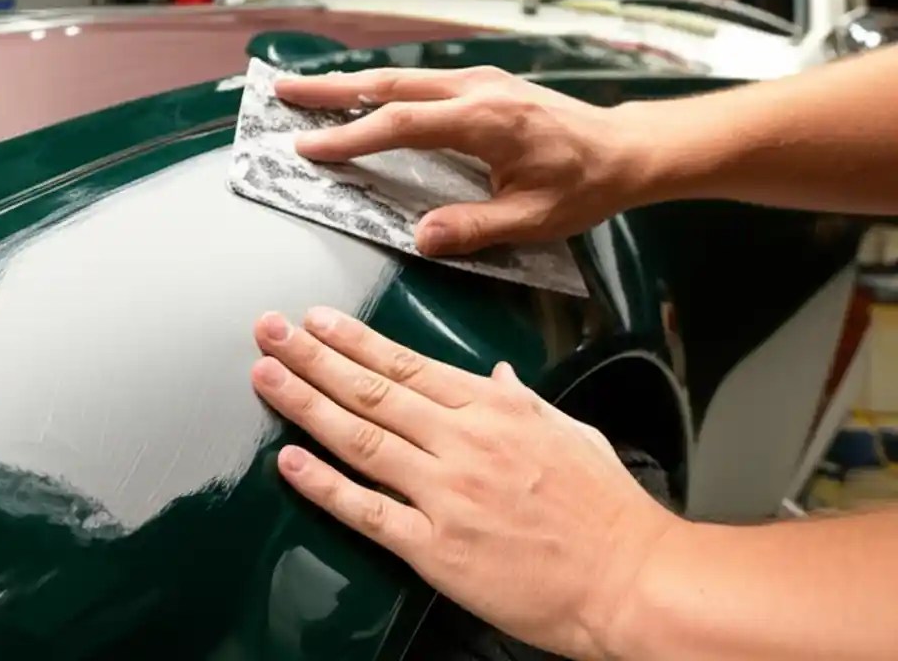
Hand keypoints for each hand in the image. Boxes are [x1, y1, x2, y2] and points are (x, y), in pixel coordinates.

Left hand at [250, 307, 683, 659]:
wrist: (632, 580)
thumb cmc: (606, 511)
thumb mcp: (570, 432)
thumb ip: (522, 400)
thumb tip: (497, 375)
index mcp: (495, 410)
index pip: (407, 363)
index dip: (353, 340)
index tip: (317, 319)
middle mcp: (464, 443)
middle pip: (373, 389)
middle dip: (313, 355)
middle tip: (270, 330)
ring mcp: (447, 495)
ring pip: (361, 438)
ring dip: (306, 403)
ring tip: (267, 376)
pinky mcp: (437, 549)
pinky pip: (367, 510)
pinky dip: (324, 485)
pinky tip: (290, 461)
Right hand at [274, 67, 653, 255]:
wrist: (624, 150)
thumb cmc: (582, 185)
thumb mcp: (533, 219)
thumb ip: (473, 228)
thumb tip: (419, 239)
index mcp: (486, 120)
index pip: (401, 123)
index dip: (350, 136)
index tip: (307, 147)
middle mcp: (477, 90)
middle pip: (389, 84)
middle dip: (330, 90)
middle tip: (280, 94)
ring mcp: (479, 82)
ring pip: (400, 77)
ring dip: (350, 84)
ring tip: (305, 92)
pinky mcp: (481, 85)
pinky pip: (418, 82)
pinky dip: (380, 88)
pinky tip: (359, 97)